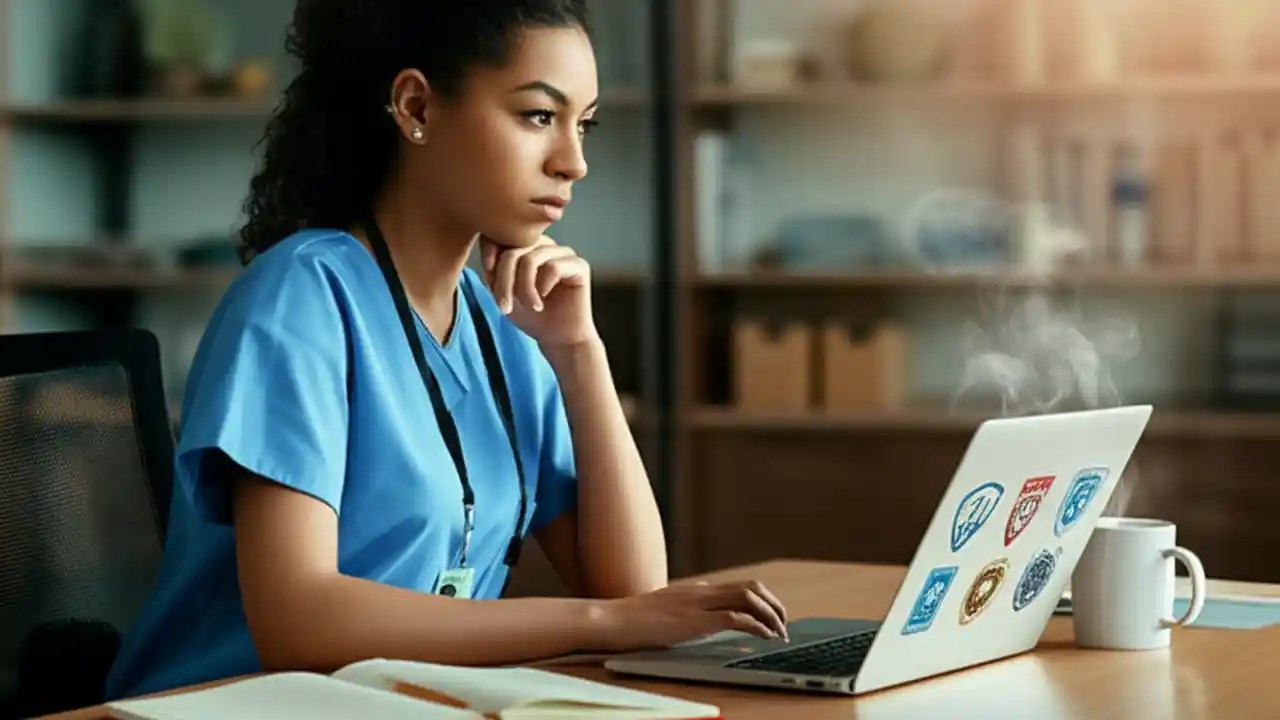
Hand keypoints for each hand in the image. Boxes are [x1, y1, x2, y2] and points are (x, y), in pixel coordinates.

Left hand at [481, 235, 597, 348]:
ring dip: (523, 287)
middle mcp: (547, 245)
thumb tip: (487, 248)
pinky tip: (543, 302)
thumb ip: (494, 269)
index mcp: (529, 246)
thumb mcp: (503, 292)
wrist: (558, 340)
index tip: (488, 274)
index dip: (490, 250)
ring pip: (532, 258)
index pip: (504, 234)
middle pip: (516, 248)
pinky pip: (553, 268)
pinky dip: (543, 287)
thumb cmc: (531, 316)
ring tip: (528, 306)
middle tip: (504, 306)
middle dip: (504, 279)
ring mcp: (565, 253)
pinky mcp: (580, 266)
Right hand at [590, 580, 789, 651]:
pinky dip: (757, 626)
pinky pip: (736, 619)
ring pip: (748, 598)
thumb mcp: (667, 607)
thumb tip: (702, 608)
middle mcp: (702, 592)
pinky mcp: (695, 621)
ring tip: (779, 632)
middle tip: (783, 624)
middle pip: (750, 588)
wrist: (615, 619)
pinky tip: (764, 636)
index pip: (739, 587)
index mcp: (697, 589)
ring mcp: (699, 604)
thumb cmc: (635, 618)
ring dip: (770, 615)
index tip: (772, 618)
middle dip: (774, 605)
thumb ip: (688, 606)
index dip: (762, 601)